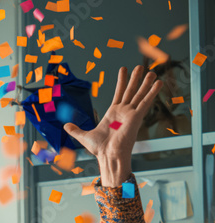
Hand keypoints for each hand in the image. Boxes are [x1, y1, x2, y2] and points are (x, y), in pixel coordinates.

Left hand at [64, 66, 162, 186]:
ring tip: (152, 72)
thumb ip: (75, 130)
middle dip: (135, 79)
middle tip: (140, 67)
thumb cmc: (99, 149)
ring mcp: (131, 114)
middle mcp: (124, 112)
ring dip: (146, 83)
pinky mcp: (136, 117)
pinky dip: (152, 93)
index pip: (119, 93)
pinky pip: (145, 102)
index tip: (124, 70)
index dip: (121, 81)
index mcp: (113, 114)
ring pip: (139, 95)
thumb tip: (65, 126)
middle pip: (130, 91)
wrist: (108, 156)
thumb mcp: (83, 136)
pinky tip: (158, 83)